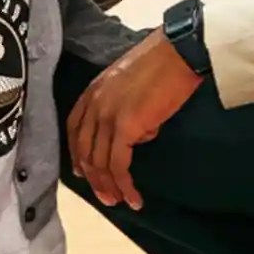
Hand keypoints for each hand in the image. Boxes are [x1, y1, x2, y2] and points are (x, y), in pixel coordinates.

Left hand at [67, 28, 202, 209]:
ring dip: (108, 187)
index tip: (83, 172)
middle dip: (93, 178)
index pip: (75, 128)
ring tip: (119, 201)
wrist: (178, 52)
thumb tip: (137, 131)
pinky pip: (118, 165)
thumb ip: (123, 104)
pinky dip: (124, 185)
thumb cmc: (162, 62)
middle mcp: (94, 104)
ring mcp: (107, 116)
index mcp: (93, 91)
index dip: (77, 153)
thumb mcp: (129, 80)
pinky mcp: (125, 127)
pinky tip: (133, 198)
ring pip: (99, 162)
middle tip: (106, 197)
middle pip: (84, 150)